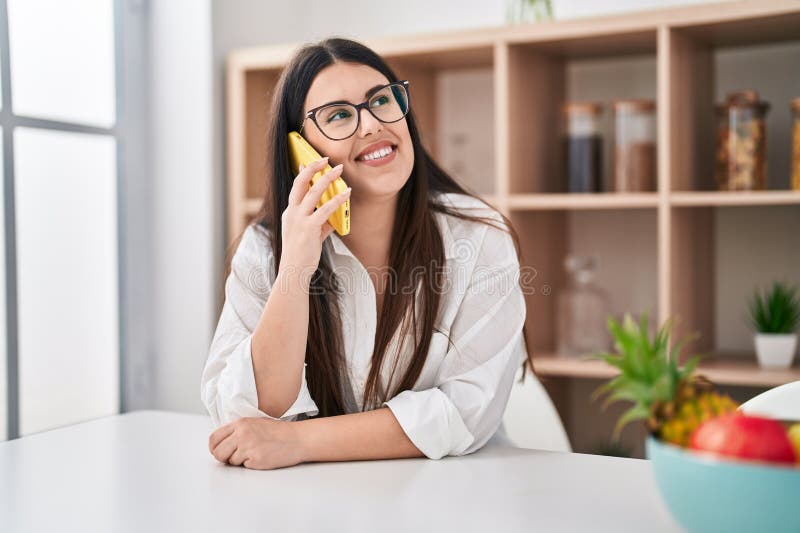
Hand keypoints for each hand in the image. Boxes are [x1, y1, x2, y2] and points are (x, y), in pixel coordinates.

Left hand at [208, 417, 304, 469]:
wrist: (298, 438)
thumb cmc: (279, 432)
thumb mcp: (255, 423)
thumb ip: (238, 430)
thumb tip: (222, 442)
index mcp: (241, 423)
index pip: (214, 438)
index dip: (214, 448)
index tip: (219, 451)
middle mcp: (242, 434)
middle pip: (218, 452)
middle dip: (224, 458)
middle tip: (234, 458)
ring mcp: (248, 446)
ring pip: (231, 461)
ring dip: (240, 461)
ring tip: (255, 453)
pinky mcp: (256, 459)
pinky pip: (244, 467)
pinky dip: (251, 465)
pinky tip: (263, 457)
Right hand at [280, 156, 350, 276]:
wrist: (293, 271)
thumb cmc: (301, 254)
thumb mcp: (308, 235)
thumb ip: (319, 224)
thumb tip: (332, 219)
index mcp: (290, 213)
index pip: (295, 187)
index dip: (303, 173)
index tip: (309, 162)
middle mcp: (292, 212)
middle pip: (301, 182)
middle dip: (314, 168)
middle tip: (326, 159)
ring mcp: (299, 219)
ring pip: (314, 191)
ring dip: (328, 178)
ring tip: (339, 170)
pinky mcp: (309, 228)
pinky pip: (326, 209)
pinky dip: (338, 199)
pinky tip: (347, 192)